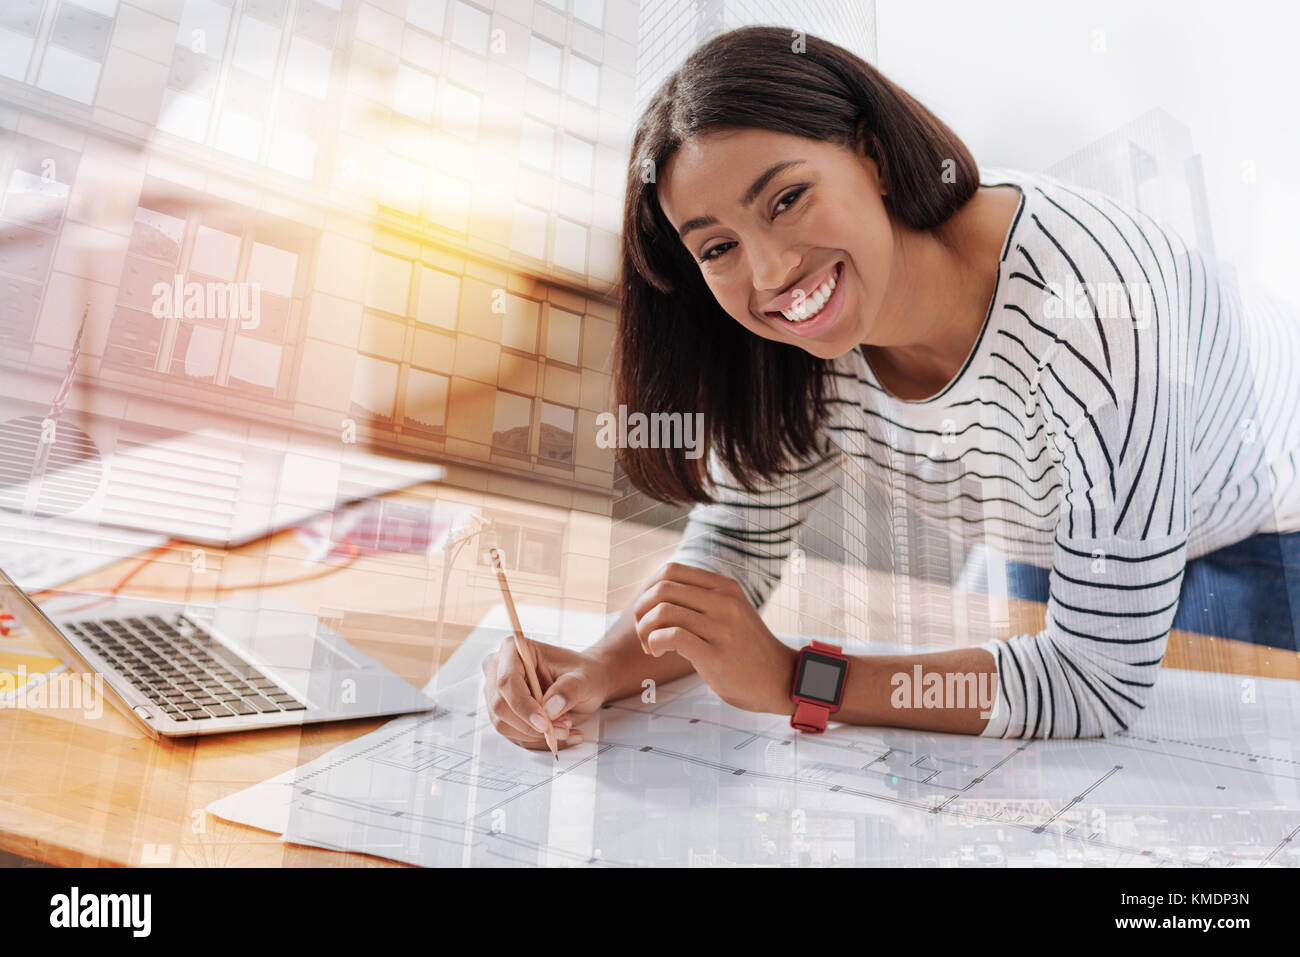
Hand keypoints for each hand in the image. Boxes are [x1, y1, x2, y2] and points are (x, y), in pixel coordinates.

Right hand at [481, 636, 609, 750]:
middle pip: (500, 705)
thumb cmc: (581, 673)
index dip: (523, 705)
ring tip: (564, 728)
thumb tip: (551, 708)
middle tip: (562, 728)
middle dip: (531, 724)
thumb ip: (568, 690)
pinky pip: (513, 734)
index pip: (507, 680)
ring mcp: (498, 693)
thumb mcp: (583, 679)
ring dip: (535, 734)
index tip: (544, 723)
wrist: (584, 684)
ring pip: (504, 724)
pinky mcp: (504, 713)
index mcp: (514, 649)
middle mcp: (499, 670)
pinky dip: (537, 740)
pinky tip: (558, 735)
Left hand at [632, 562, 796, 714]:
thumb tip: (658, 593)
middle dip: (642, 611)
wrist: (780, 679)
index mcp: (724, 587)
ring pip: (664, 611)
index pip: (671, 570)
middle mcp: (724, 601)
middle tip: (644, 632)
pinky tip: (657, 653)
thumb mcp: (730, 611)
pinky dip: (655, 642)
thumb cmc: (746, 649)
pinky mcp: (716, 655)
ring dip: (645, 630)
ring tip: (650, 646)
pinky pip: (673, 637)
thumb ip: (702, 599)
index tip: (648, 611)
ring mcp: (722, 627)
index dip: (648, 589)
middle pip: (662, 589)